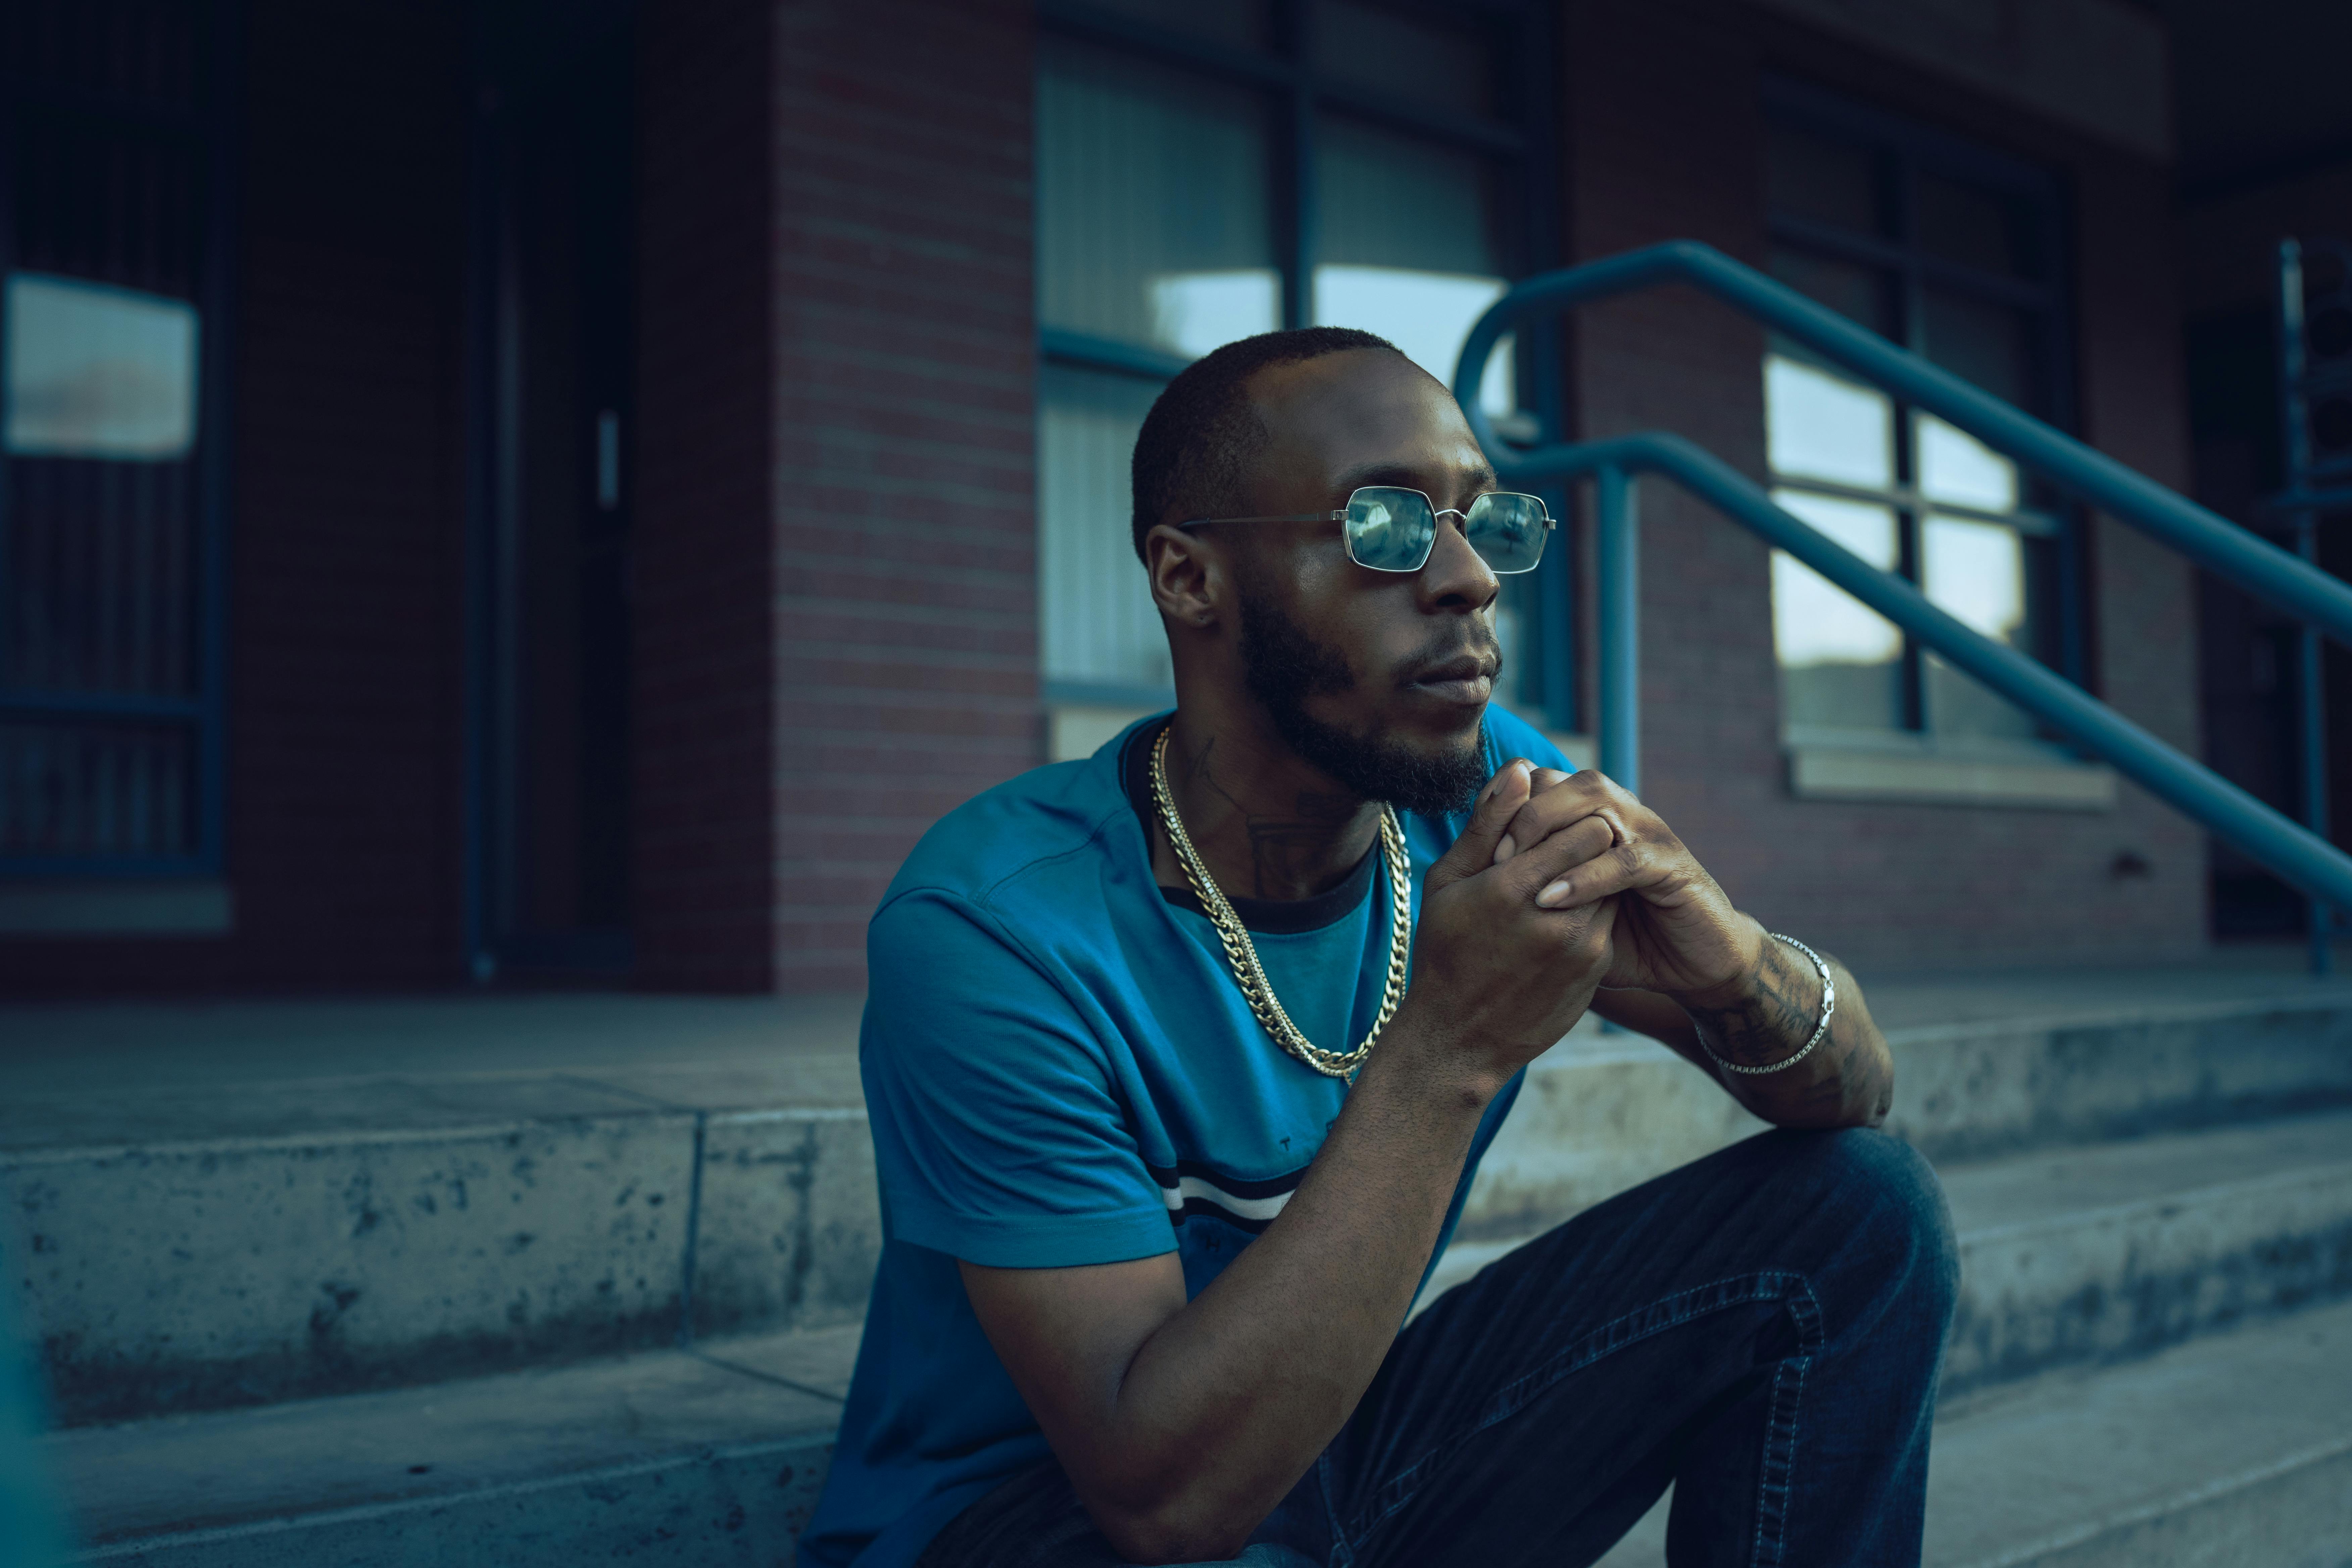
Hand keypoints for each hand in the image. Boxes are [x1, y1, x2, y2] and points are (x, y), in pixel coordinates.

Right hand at [1392, 760, 1619, 1091]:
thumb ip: (1487, 824)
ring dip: (1590, 874)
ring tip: (1558, 886)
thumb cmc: (1443, 952)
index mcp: (1511, 887)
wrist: (1459, 1038)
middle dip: (1586, 837)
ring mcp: (1582, 946)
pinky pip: (1609, 919)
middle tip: (1563, 844)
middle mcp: (1554, 915)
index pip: (1579, 825)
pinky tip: (1557, 924)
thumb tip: (1522, 768)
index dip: (1568, 817)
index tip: (1549, 822)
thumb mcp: (1448, 882)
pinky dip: (1590, 911)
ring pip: (1611, 881)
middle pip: (1604, 847)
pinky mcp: (1596, 968)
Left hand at [1490, 767, 1762, 1003]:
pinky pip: (1625, 858)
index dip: (1504, 804)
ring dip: (1549, 831)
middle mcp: (1619, 813)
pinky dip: (1585, 877)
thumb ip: (1530, 886)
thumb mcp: (1567, 913)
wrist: (1691, 963)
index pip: (1540, 782)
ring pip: (1595, 802)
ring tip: (1513, 870)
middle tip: (1493, 858)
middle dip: (1521, 812)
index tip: (1476, 844)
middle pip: (1563, 781)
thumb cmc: (1623, 937)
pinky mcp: (1670, 865)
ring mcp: (1647, 833)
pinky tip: (1550, 901)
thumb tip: (1472, 882)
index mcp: (1590, 817)